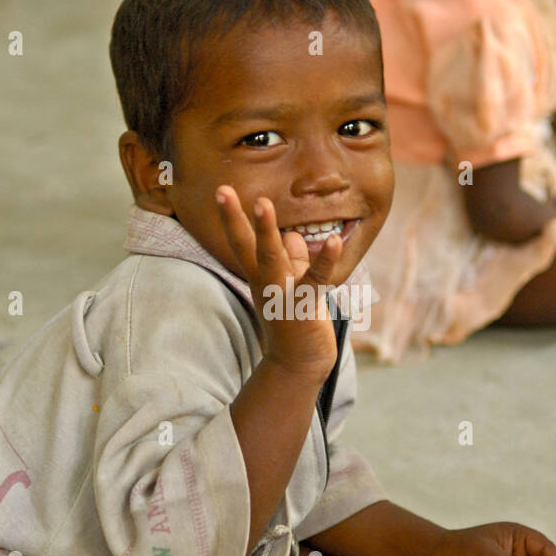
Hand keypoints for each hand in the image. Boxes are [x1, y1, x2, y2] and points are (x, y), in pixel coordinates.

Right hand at [215, 185, 338, 381]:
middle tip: (221, 190)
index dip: (232, 217)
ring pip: (271, 257)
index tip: (222, 190)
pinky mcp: (304, 306)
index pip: (242, 242)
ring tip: (261, 203)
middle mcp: (265, 283)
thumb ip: (293, 260)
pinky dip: (325, 259)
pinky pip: (314, 279)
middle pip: (246, 246)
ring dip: (267, 231)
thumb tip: (293, 236)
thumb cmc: (296, 323)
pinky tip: (334, 241)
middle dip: (234, 218)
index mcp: (260, 277)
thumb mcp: (291, 286)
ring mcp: (281, 294)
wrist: (300, 365)